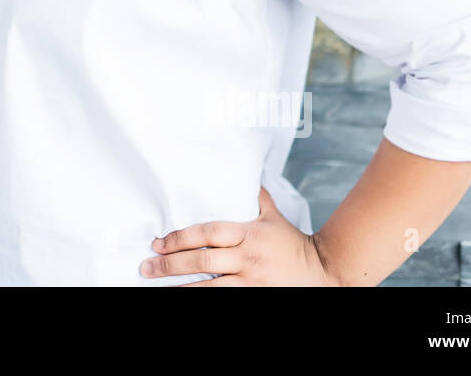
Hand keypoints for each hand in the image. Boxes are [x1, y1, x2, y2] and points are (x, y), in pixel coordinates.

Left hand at [140, 187, 337, 285]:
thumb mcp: (273, 216)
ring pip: (209, 287)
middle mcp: (247, 259)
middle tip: (147, 266)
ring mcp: (250, 281)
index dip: (181, 237)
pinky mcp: (254, 297)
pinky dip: (201, 298)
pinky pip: (222, 299)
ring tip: (154, 285)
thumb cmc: (293, 244)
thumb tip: (243, 172)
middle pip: (203, 260)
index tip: (159, 242)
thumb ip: (255, 197)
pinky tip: (181, 296)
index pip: (209, 233)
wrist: (323, 273)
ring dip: (179, 287)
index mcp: (248, 234)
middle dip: (171, 264)